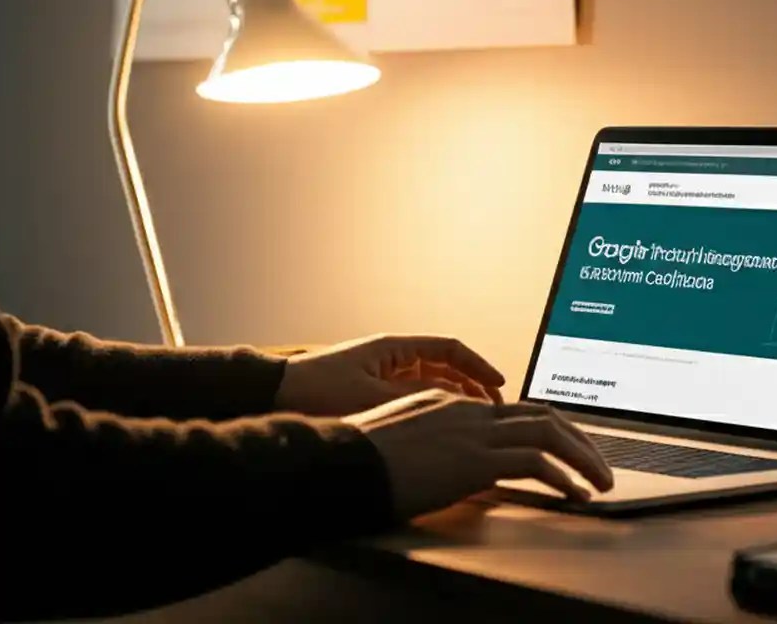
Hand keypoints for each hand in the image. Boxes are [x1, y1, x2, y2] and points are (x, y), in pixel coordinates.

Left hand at [276, 335, 505, 416]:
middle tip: (495, 409)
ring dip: (456, 398)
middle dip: (473, 385)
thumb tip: (452, 409)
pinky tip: (444, 428)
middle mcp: (393, 357)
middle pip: (446, 367)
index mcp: (395, 348)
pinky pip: (416, 397)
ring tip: (476, 421)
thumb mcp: (371, 397)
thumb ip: (413, 401)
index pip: (450, 349)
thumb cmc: (317, 389)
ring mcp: (384, 375)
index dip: (479, 365)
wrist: (277, 394)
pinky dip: (434, 408)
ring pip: (432, 384)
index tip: (499, 384)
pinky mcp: (374, 393)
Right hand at [347, 390, 614, 519]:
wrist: (340, 463)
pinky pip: (535, 463)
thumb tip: (456, 467)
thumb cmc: (359, 460)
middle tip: (598, 463)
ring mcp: (474, 432)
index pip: (516, 410)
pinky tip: (575, 494)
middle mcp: (469, 410)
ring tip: (601, 482)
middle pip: (543, 415)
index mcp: (452, 404)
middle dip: (579, 439)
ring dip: (583, 459)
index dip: (550, 427)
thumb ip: (436, 445)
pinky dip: (563, 478)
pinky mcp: (475, 460)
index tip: (569, 446)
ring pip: (549, 434)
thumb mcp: (403, 442)